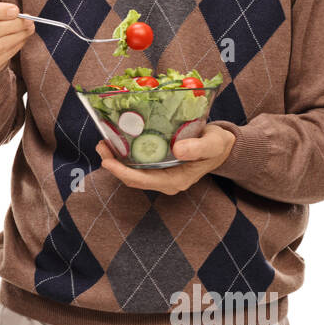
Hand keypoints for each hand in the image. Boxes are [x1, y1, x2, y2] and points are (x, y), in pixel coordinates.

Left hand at [94, 124, 235, 193]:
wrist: (222, 147)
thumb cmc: (218, 144)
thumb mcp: (213, 143)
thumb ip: (198, 147)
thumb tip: (177, 150)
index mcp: (176, 180)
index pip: (143, 181)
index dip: (122, 172)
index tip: (107, 161)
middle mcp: (166, 182)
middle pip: (133, 178)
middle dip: (114, 165)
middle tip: (101, 146)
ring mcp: (161, 176)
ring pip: (132, 173)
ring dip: (116, 160)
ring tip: (104, 144)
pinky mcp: (159, 167)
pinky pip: (137, 166)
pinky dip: (125, 156)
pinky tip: (117, 143)